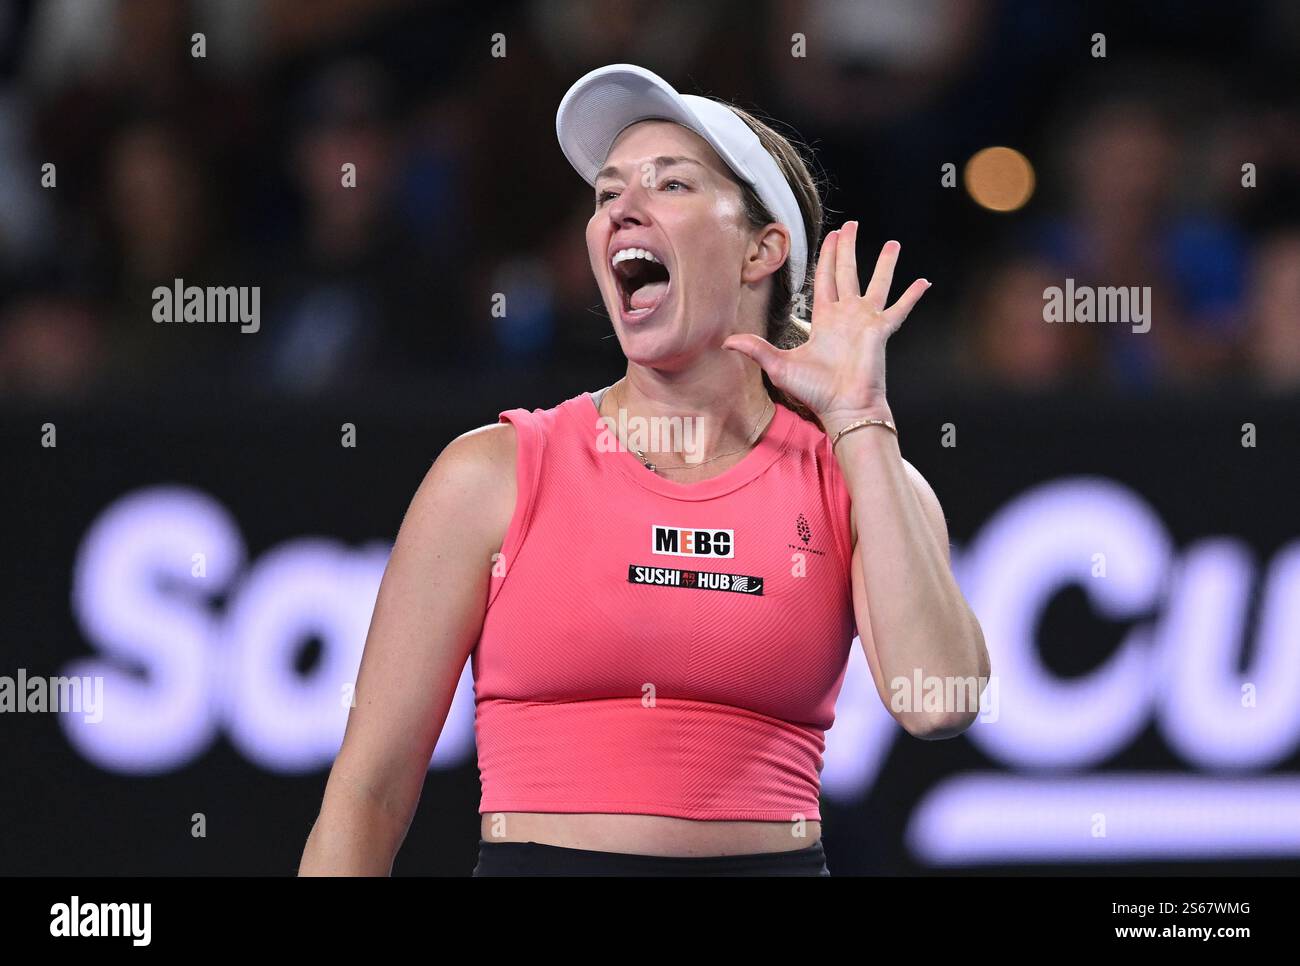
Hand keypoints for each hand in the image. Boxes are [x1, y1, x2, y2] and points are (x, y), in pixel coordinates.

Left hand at [722, 221, 929, 436]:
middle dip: (848, 248)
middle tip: (851, 225)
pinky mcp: (881, 331)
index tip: (831, 238)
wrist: (843, 407)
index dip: (826, 258)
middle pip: (847, 272)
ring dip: (884, 264)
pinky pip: (900, 308)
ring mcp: (866, 321)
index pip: (825, 279)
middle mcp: (847, 315)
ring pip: (877, 283)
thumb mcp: (779, 366)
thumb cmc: (815, 391)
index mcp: (825, 319)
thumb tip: (725, 342)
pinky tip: (924, 282)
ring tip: (892, 244)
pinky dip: (912, 296)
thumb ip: (756, 349)